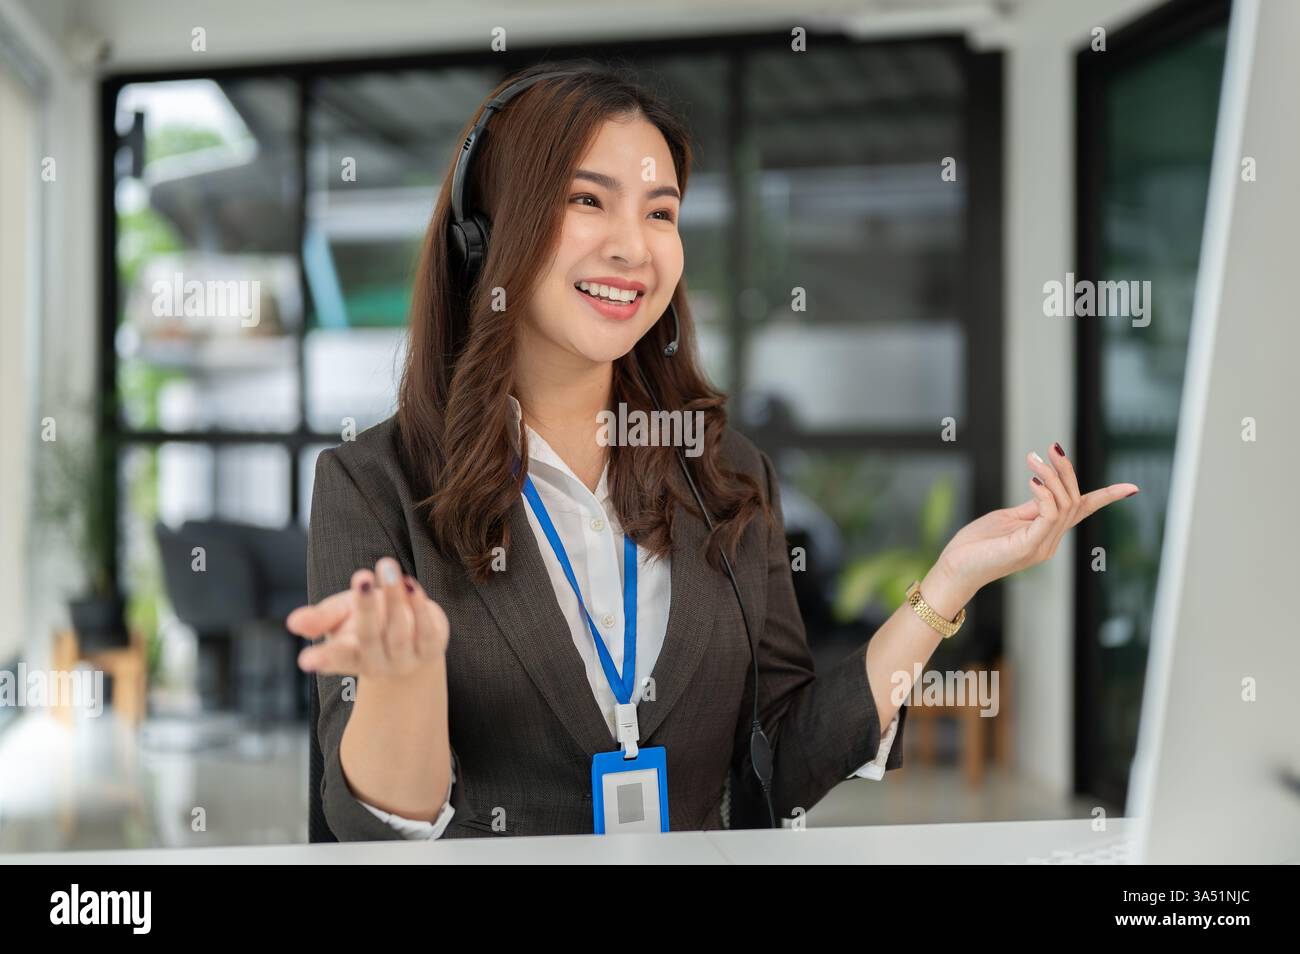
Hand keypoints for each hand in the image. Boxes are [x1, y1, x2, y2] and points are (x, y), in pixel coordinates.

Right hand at [288, 557, 449, 681]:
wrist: (411, 640)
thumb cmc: (367, 621)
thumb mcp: (340, 616)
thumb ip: (319, 618)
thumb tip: (294, 622)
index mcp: (350, 656)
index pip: (336, 658)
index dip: (323, 659)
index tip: (305, 660)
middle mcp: (378, 663)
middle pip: (369, 638)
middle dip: (366, 608)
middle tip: (361, 577)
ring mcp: (405, 659)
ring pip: (399, 632)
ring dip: (394, 598)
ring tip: (387, 566)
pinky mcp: (431, 649)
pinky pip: (427, 631)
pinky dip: (420, 608)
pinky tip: (410, 584)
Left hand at [936, 441, 1138, 595]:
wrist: (954, 568)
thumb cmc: (976, 544)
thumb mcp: (1009, 518)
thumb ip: (1032, 506)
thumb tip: (1048, 484)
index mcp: (1048, 535)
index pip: (1082, 512)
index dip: (1106, 498)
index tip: (1133, 488)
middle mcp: (1050, 542)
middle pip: (1074, 501)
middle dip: (1066, 471)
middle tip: (1050, 448)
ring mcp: (1041, 546)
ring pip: (1065, 505)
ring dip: (1052, 476)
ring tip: (1034, 458)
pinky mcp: (1028, 547)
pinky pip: (1050, 515)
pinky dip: (1046, 494)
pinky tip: (1032, 480)